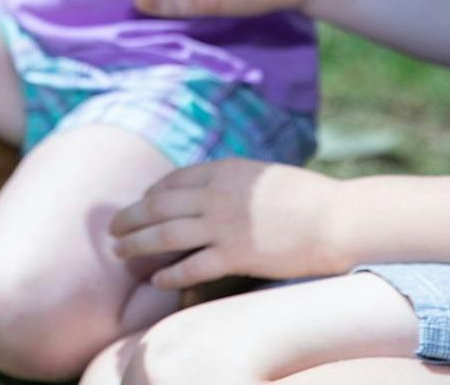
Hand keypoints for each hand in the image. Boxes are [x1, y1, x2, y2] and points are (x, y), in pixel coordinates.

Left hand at [110, 159, 344, 286]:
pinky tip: (157, 280)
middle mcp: (218, 195)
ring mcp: (225, 226)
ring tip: (120, 253)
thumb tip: (209, 190)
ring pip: (166, 236)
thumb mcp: (262, 175)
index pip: (173, 181)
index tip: (141, 204)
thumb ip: (232, 181)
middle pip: (159, 206)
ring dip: (138, 244)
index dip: (151, 194)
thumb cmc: (306, 197)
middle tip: (112, 230)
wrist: (337, 219)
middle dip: (131, 218)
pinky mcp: (237, 256)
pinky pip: (192, 267)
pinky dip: (170, 275)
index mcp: (225, 170)